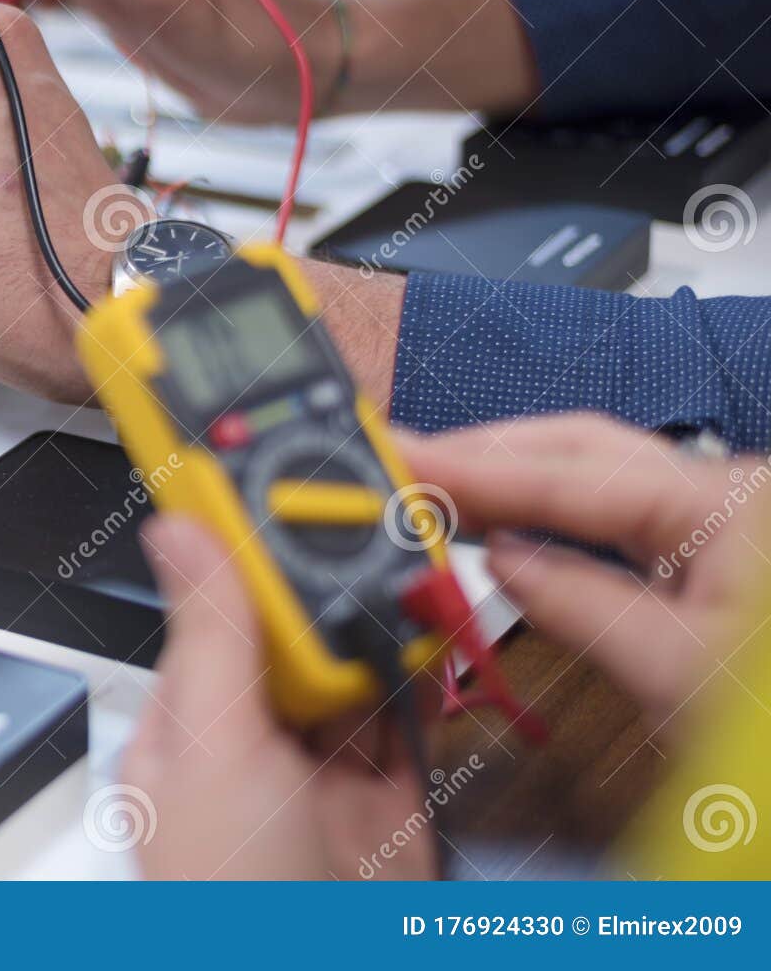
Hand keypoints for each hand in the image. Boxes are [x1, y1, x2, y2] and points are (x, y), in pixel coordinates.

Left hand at [123, 513, 436, 879]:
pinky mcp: (385, 812)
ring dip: (380, 631)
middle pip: (292, 643)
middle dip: (328, 594)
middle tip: (364, 526)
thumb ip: (212, 637)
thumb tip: (178, 532)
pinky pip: (409, 729)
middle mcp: (248, 754)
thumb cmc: (230, 904)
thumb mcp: (214, 751)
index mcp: (184, 734)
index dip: (243, 557)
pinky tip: (437, 641)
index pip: (211, 618)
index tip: (273, 492)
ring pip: (354, 679)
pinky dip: (426, 684)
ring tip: (405, 571)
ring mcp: (318, 782)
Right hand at [403, 413, 770, 734]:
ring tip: (435, 482)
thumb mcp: (679, 678)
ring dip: (513, 478)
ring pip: (597, 474)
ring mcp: (725, 520)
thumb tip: (498, 561)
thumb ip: (580, 605)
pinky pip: (615, 514)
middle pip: (580, 448)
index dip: (473, 466)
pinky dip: (550, 513)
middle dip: (487, 452)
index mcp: (729, 504)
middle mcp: (728, 492)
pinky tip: (506, 522)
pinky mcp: (717, 554)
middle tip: (398, 458)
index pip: (568, 474)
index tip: (397, 455)